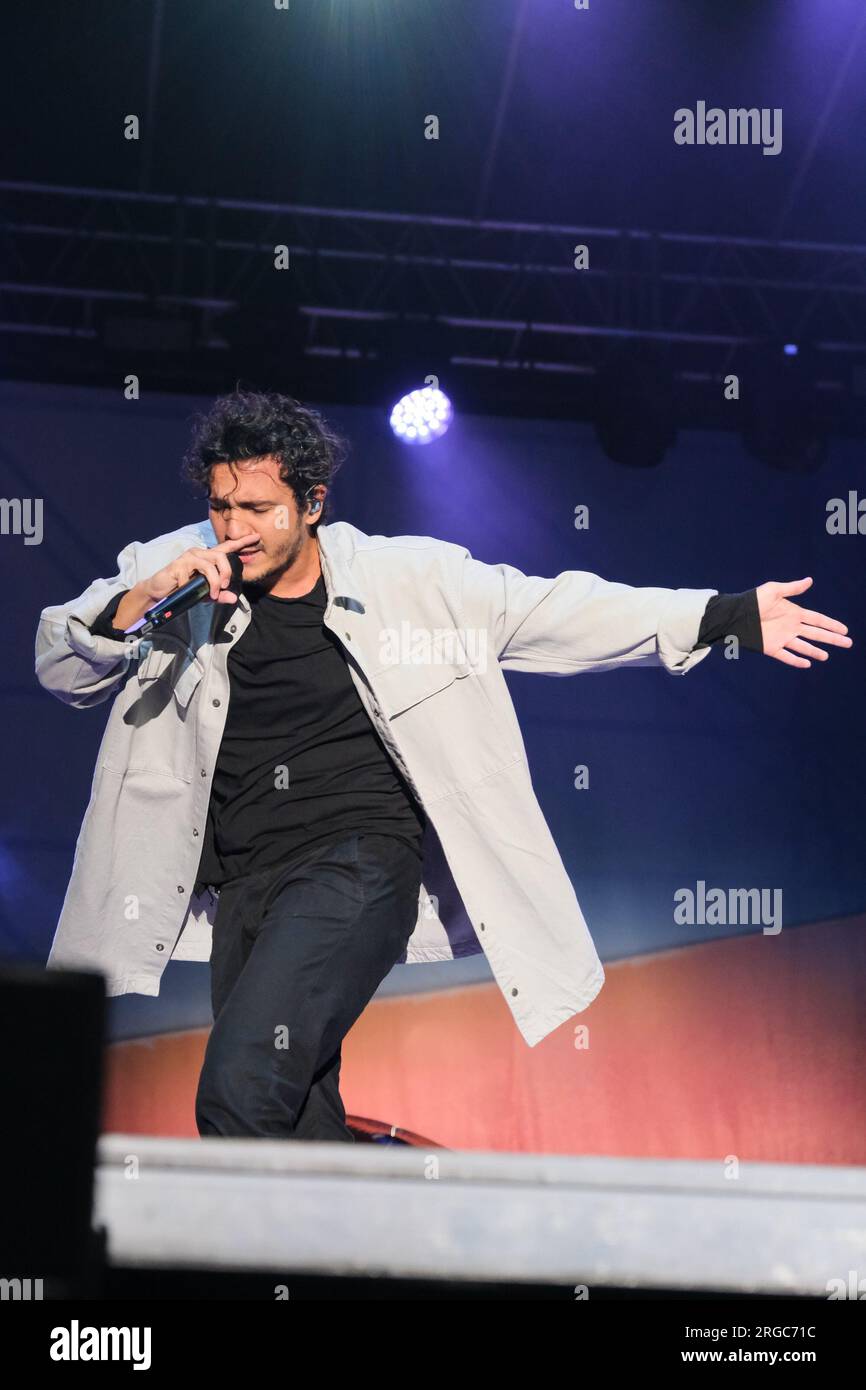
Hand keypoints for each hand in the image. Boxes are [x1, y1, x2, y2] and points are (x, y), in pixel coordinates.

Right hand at [139, 531, 260, 605]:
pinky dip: (194, 587)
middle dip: (227, 573)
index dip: (242, 541)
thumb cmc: (183, 589)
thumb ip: (219, 595)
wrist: (160, 591)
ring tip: (212, 594)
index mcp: (207, 557)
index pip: (227, 547)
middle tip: (224, 587)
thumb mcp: (204, 594)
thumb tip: (233, 598)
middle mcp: (199, 553)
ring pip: (210, 565)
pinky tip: (189, 590)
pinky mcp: (178, 565)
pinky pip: (193, 575)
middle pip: (221, 556)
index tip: (256, 537)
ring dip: (214, 581)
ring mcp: (188, 557)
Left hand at [756, 577, 852, 667]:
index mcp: (794, 613)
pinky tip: (807, 664)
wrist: (735, 615)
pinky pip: (787, 656)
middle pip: (816, 634)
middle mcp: (791, 627)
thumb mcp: (773, 591)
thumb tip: (810, 580)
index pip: (818, 620)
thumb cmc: (753, 600)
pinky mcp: (771, 648)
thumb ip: (792, 588)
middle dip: (832, 639)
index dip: (831, 625)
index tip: (844, 630)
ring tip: (826, 656)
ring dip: (815, 651)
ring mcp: (782, 638)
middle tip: (848, 643)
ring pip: (804, 647)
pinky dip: (796, 661)